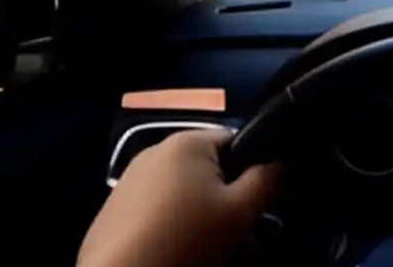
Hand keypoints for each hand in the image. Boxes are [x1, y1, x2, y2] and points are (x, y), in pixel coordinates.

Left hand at [78, 129, 279, 266]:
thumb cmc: (186, 238)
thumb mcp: (240, 212)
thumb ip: (266, 179)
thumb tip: (277, 161)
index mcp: (187, 142)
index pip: (236, 141)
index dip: (251, 172)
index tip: (251, 206)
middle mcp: (155, 151)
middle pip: (208, 171)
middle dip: (224, 201)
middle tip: (231, 235)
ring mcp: (130, 179)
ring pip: (183, 193)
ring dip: (198, 215)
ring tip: (202, 249)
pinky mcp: (116, 208)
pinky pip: (157, 210)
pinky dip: (170, 227)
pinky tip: (172, 252)